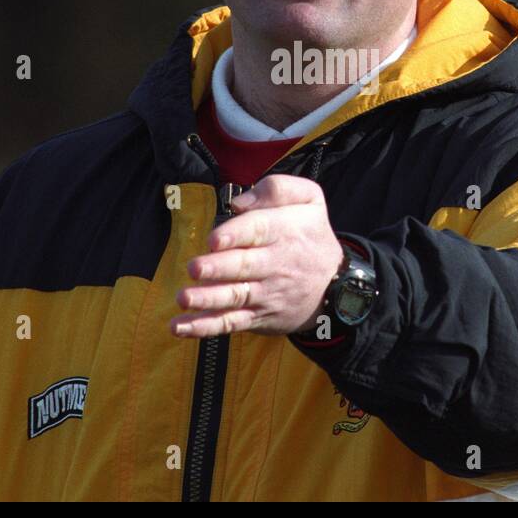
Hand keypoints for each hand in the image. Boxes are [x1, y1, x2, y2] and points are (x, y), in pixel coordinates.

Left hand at [170, 174, 344, 338]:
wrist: (336, 286)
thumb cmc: (312, 235)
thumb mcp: (310, 200)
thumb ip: (278, 189)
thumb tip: (239, 203)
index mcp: (285, 231)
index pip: (259, 230)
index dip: (236, 234)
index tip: (215, 239)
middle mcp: (275, 264)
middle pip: (244, 266)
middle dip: (218, 268)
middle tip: (195, 268)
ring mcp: (266, 294)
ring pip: (235, 297)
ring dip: (208, 299)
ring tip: (184, 298)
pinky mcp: (258, 316)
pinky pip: (230, 323)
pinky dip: (204, 327)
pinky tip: (180, 327)